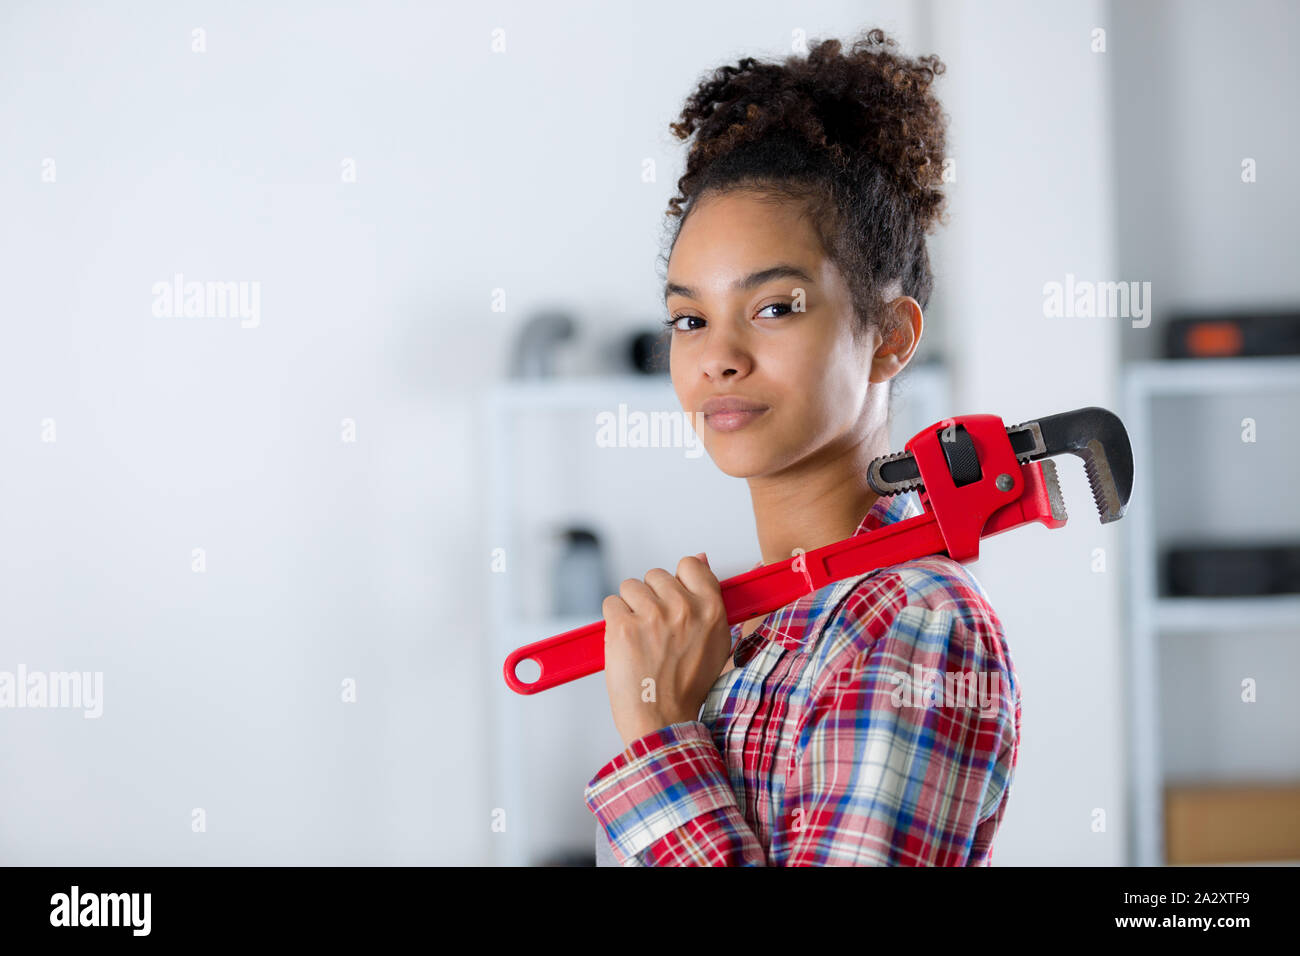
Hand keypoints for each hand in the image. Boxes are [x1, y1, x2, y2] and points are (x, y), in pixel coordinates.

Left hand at [602, 552, 731, 748]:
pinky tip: (625, 644)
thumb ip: (707, 600)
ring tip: (640, 639)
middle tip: (654, 630)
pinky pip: (611, 604)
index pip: (690, 565)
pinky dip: (613, 622)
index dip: (678, 580)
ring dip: (630, 608)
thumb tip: (700, 559)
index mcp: (711, 610)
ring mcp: (653, 616)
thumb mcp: (715, 643)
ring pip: (630, 587)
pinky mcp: (623, 627)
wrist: (662, 721)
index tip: (672, 596)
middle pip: (655, 575)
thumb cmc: (686, 687)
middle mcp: (684, 608)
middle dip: (650, 597)